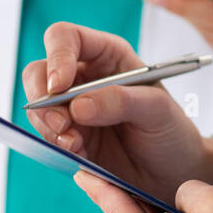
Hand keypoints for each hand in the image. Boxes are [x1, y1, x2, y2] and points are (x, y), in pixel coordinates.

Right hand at [22, 22, 212, 204]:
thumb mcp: (157, 110)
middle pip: (39, 72)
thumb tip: (78, 105)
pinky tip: (81, 154)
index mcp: (108, 55)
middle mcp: (86, 78)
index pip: (66, 38)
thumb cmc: (172, 131)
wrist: (174, 174)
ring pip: (38, 108)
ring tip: (76, 145)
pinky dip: (56, 146)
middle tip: (62, 124)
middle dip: (42, 98)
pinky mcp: (70, 137)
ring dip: (49, 127)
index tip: (59, 86)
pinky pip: (47, 137)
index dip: (57, 56)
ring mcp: (74, 109)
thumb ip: (121, 101)